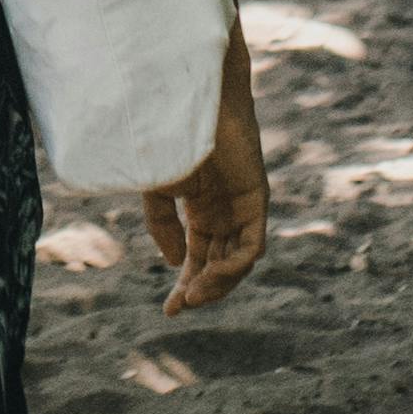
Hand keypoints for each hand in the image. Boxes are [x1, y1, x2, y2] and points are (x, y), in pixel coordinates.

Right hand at [144, 33, 266, 315]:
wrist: (187, 101)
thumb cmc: (169, 135)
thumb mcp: (156, 188)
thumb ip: (163, 225)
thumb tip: (176, 263)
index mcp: (201, 209)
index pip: (199, 258)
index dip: (186, 286)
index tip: (169, 312)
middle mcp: (224, 212)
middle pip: (219, 265)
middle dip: (201, 290)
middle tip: (180, 307)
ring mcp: (242, 206)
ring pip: (237, 261)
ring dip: (217, 284)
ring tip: (193, 295)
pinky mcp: (255, 198)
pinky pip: (251, 245)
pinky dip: (232, 266)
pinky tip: (207, 275)